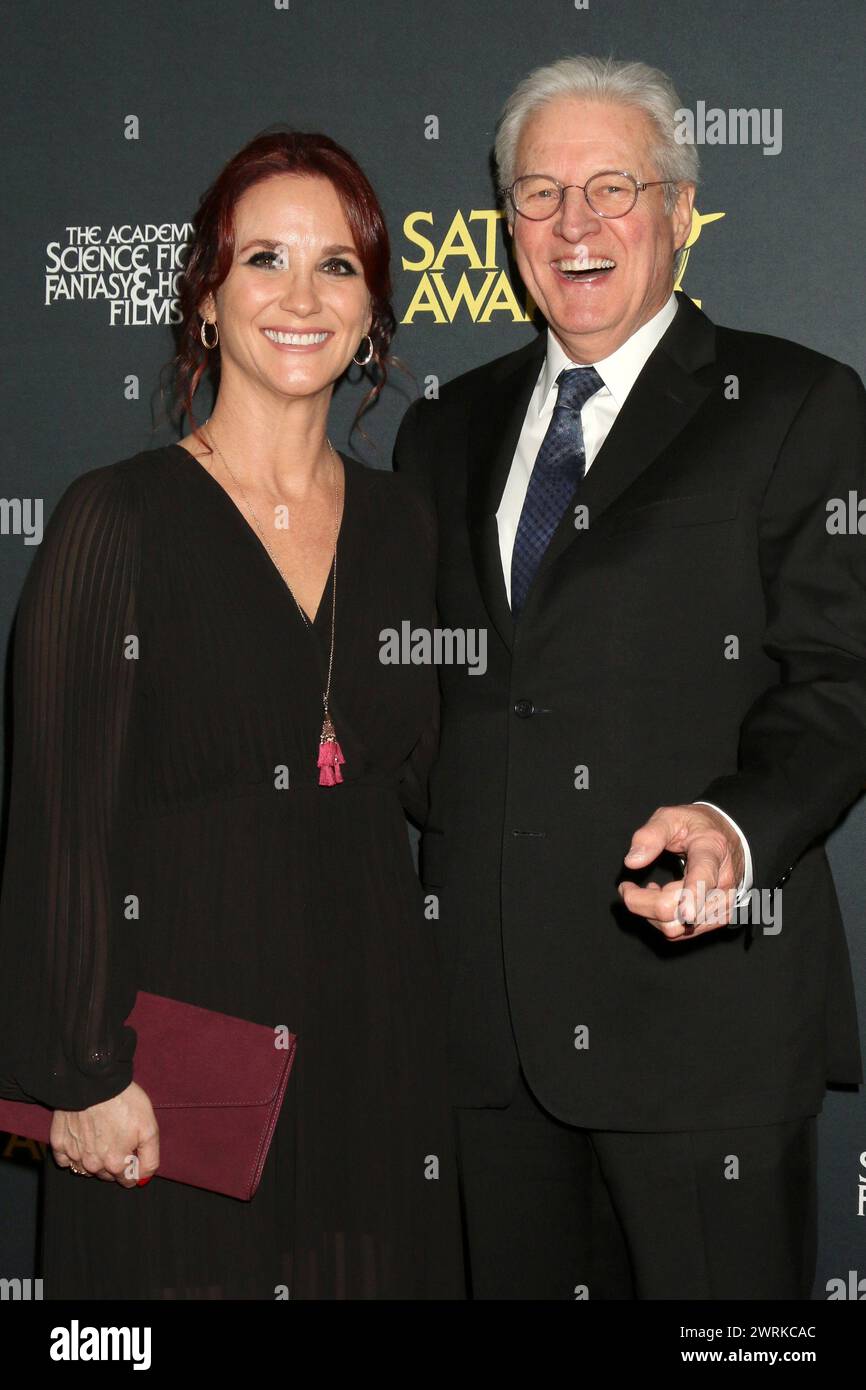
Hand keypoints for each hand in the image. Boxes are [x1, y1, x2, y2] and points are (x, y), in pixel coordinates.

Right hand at [50, 1081, 159, 1187]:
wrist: (95, 1080)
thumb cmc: (124, 1102)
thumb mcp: (149, 1128)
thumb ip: (150, 1159)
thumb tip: (143, 1178)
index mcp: (115, 1163)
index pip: (126, 1180)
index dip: (133, 1166)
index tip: (133, 1150)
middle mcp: (92, 1165)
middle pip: (107, 1175)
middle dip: (114, 1162)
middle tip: (118, 1138)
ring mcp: (73, 1155)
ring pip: (86, 1169)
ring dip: (94, 1159)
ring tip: (100, 1135)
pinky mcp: (59, 1144)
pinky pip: (65, 1160)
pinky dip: (73, 1154)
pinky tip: (81, 1138)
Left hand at [618, 803, 745, 941]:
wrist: (726, 841)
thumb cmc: (696, 827)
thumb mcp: (671, 817)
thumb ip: (651, 835)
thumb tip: (632, 862)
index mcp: (712, 851)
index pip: (704, 877)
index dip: (694, 896)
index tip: (686, 912)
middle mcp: (723, 884)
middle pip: (678, 911)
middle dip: (642, 903)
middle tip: (626, 887)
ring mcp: (723, 906)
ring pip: (677, 928)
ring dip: (651, 913)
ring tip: (649, 889)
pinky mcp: (717, 920)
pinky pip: (681, 933)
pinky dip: (663, 920)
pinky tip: (662, 898)